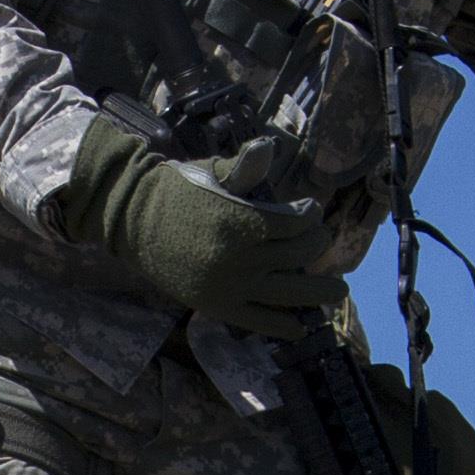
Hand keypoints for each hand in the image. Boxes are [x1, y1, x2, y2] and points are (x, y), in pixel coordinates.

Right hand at [59, 114, 336, 336]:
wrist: (135, 222)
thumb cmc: (178, 191)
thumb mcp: (213, 172)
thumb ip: (245, 167)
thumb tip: (269, 147)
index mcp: (242, 222)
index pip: (296, 224)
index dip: (310, 216)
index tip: (311, 211)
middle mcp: (241, 259)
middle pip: (299, 256)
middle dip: (318, 247)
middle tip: (323, 242)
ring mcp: (231, 287)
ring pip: (288, 293)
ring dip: (318, 293)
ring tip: (339, 293)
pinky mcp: (218, 306)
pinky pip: (258, 322)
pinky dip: (282, 326)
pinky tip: (300, 328)